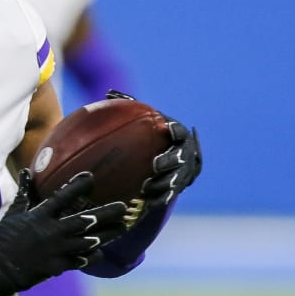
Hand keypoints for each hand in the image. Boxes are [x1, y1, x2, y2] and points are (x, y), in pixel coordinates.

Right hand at [0, 170, 126, 295]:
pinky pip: (80, 261)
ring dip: (107, 235)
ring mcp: (56, 250)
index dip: (77, 186)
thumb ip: (24, 194)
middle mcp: (52, 231)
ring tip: (123, 228)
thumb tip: (27, 172)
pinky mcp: (57, 266)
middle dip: (106, 214)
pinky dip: (91, 257)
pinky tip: (101, 253)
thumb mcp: (13, 214)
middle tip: (124, 208)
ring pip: (88, 241)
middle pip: (85, 221)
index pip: (62, 197)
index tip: (91, 177)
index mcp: (39, 216)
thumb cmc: (2, 239)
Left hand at [105, 91, 201, 206]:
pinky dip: (161, 197)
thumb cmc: (148, 134)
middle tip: (155, 165)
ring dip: (164, 184)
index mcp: (177, 135)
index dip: (177, 131)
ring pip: (178, 179)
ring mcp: (184, 171)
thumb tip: (109, 93)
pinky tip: (148, 202)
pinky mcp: (179, 187)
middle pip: (181, 157)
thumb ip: (129, 107)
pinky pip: (172, 194)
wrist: (162, 157)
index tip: (169, 130)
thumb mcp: (141, 121)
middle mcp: (185, 153)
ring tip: (148, 188)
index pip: (180, 132)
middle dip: (170, 162)